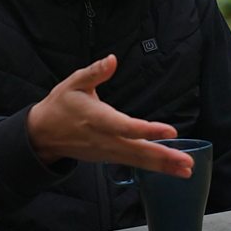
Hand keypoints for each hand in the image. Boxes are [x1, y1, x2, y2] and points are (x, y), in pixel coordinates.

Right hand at [27, 54, 193, 177]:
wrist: (43, 133)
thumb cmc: (61, 105)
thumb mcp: (73, 83)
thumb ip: (94, 72)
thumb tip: (112, 59)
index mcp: (97, 119)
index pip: (125, 126)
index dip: (148, 130)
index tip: (169, 131)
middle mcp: (105, 139)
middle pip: (137, 151)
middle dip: (163, 157)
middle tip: (187, 163)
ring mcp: (108, 152)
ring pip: (138, 161)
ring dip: (163, 166)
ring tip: (187, 170)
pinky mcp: (109, 157)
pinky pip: (134, 163)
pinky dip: (154, 167)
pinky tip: (172, 169)